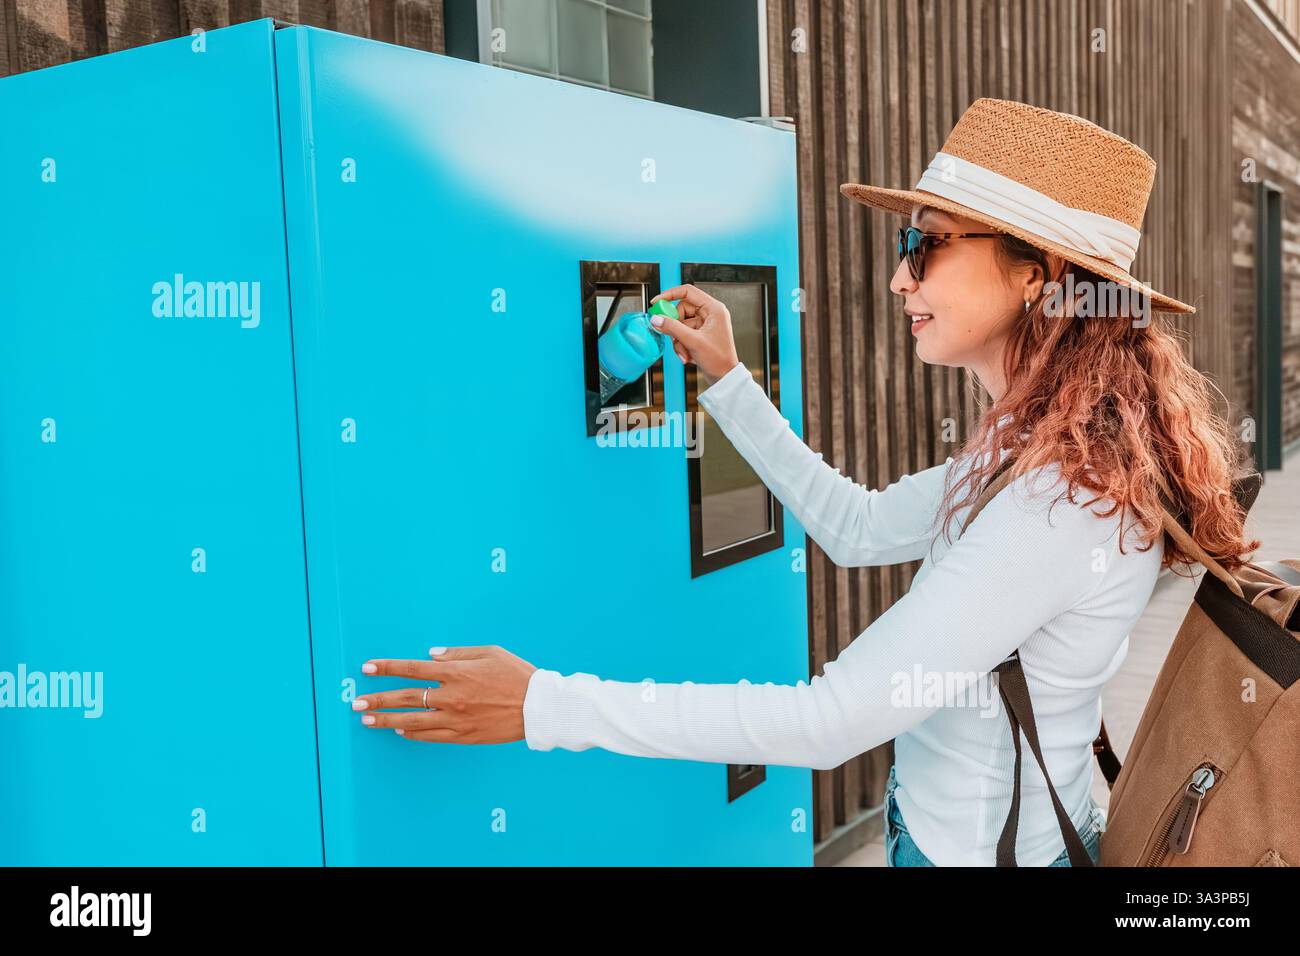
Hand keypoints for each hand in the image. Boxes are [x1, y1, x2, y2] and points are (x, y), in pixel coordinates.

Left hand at [352, 645, 537, 744]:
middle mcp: (453, 696)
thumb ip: (457, 653)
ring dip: (387, 720)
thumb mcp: (490, 653)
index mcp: (458, 672)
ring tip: (367, 720)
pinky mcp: (464, 736)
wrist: (539, 707)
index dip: (388, 668)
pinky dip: (413, 734)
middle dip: (378, 699)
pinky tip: (400, 731)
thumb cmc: (517, 674)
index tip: (367, 668)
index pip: (413, 668)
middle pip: (406, 697)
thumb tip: (430, 656)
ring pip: (413, 721)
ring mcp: (457, 719)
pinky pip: (432, 736)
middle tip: (356, 702)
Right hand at [650, 284, 741, 385]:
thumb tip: (657, 319)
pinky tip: (687, 355)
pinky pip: (683, 333)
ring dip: (678, 339)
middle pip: (681, 310)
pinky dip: (682, 344)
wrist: (724, 377)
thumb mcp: (693, 341)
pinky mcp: (700, 334)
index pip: (687, 292)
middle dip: (675, 327)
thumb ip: (672, 328)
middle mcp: (710, 314)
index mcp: (713, 309)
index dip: (670, 295)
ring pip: (680, 324)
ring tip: (684, 351)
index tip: (657, 302)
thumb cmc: (719, 359)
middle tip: (672, 336)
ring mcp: (705, 324)